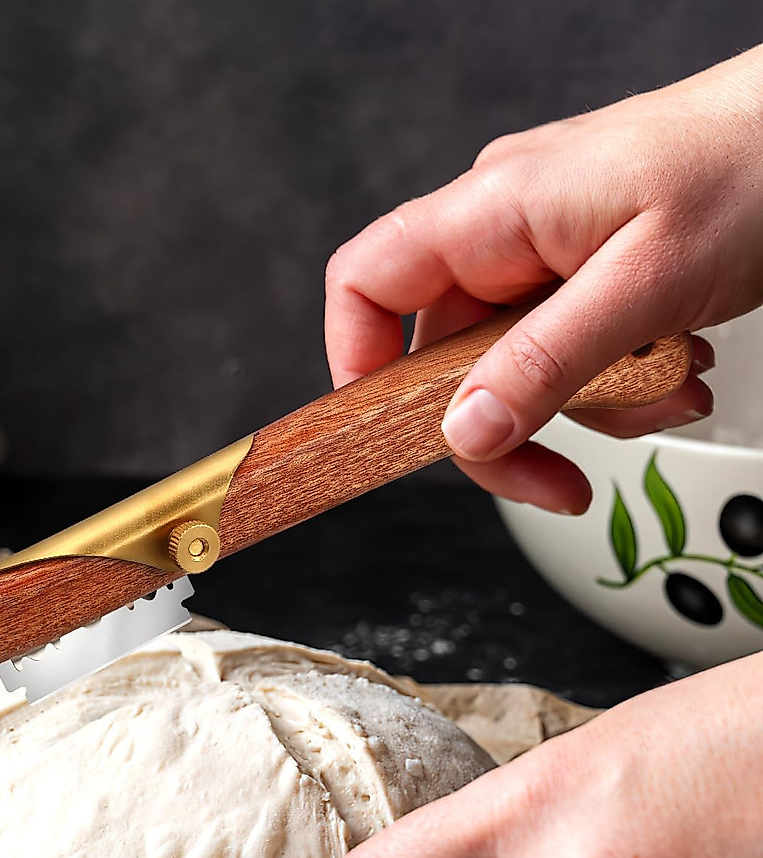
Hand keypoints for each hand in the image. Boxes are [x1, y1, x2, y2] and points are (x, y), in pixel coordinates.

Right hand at [325, 47, 762, 513]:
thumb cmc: (755, 160)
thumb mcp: (647, 280)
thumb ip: (547, 362)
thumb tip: (465, 432)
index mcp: (492, 210)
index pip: (365, 284)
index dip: (358, 364)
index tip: (395, 434)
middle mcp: (502, 229)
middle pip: (445, 354)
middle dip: (507, 422)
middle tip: (557, 473)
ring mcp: (541, 251)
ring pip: (513, 365)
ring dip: (583, 405)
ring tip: (660, 391)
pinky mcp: (581, 272)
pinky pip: (562, 352)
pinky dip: (614, 382)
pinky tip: (669, 368)